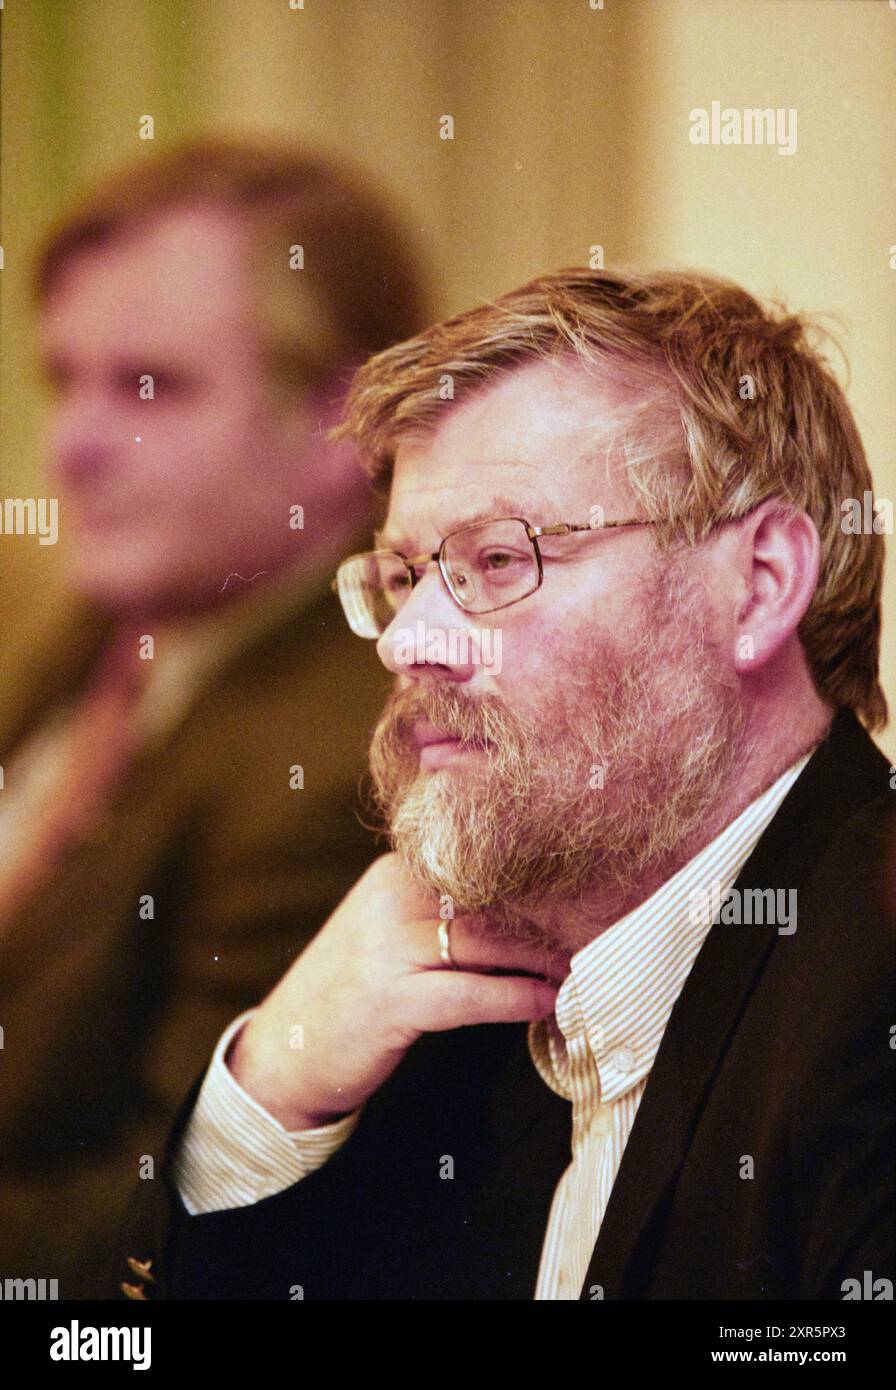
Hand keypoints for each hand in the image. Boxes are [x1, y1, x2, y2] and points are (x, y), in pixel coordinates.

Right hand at [227, 853, 567, 1129]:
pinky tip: (545, 1005)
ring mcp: (387, 947)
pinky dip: (517, 999)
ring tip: (576, 968)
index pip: (479, 865)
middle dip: (546, 920)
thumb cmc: (349, 992)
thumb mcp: (391, 931)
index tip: (579, 896)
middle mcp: (391, 899)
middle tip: (590, 933)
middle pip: (490, 900)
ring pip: (488, 942)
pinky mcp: (391, 999)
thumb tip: (528, 910)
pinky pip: (472, 994)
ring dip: (541, 958)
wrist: (284, 1052)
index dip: (534, 884)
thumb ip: (443, 911)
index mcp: (394, 872)